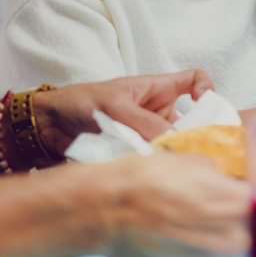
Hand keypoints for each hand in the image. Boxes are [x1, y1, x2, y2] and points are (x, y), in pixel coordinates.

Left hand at [34, 69, 214, 153]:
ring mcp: (149, 136)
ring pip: (174, 146)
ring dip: (172, 155)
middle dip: (196, 136)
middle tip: (196, 151)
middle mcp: (159, 114)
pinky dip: (155, 169)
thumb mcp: (114, 107)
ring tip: (169, 167)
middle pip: (192, 122)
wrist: (49, 128)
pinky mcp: (138, 157)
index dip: (206, 87)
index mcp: (158, 90)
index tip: (204, 102)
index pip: (194, 80)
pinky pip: (156, 163)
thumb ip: (143, 123)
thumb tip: (172, 141)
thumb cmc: (80, 102)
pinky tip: (150, 176)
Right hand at [96, 153, 250, 256]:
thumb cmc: (144, 180)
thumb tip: (232, 180)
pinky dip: (202, 255)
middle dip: (244, 220)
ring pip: (233, 253)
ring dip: (223, 240)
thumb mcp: (191, 161)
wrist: (104, 210)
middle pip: (255, 232)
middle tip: (226, 208)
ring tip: (199, 224)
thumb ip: (222, 175)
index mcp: (234, 204)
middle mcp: (228, 239)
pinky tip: (183, 239)